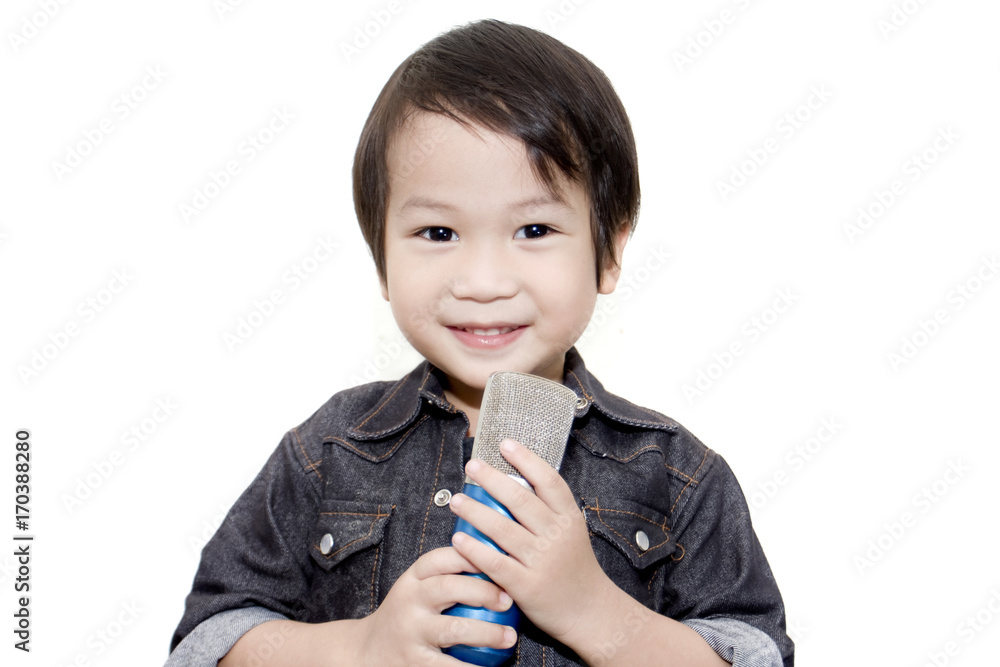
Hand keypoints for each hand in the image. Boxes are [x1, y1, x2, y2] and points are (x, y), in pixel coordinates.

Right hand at [353, 546, 516, 665]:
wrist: (365, 654)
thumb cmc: (403, 617)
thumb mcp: (413, 590)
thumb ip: (441, 577)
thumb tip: (492, 560)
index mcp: (411, 580)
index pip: (439, 559)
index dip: (469, 555)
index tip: (497, 559)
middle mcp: (409, 602)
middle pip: (449, 588)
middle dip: (484, 591)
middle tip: (508, 600)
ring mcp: (411, 633)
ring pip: (454, 629)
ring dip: (488, 632)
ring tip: (509, 636)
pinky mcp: (415, 663)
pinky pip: (449, 666)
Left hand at [448, 439, 616, 647]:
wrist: (590, 612)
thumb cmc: (575, 569)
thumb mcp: (572, 532)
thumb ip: (548, 510)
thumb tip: (512, 483)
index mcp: (569, 518)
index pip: (548, 480)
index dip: (526, 459)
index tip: (505, 444)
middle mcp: (556, 535)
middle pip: (520, 500)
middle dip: (492, 479)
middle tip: (471, 466)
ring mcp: (541, 561)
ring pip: (502, 529)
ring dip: (475, 511)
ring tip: (457, 500)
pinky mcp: (527, 586)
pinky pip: (495, 563)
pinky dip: (475, 549)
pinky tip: (458, 538)